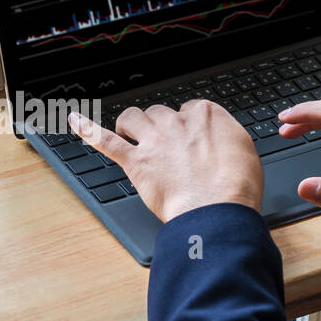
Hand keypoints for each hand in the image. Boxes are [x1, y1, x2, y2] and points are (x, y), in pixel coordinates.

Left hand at [68, 100, 263, 222]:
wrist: (217, 210)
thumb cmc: (236, 188)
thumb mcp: (245, 152)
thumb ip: (228, 138)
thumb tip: (221, 139)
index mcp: (206, 116)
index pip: (189, 110)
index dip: (186, 127)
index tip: (188, 140)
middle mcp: (177, 122)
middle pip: (160, 112)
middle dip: (159, 127)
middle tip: (164, 147)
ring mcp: (154, 140)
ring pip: (133, 117)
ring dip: (130, 124)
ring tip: (130, 135)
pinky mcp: (135, 162)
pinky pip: (104, 140)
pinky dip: (87, 129)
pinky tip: (75, 120)